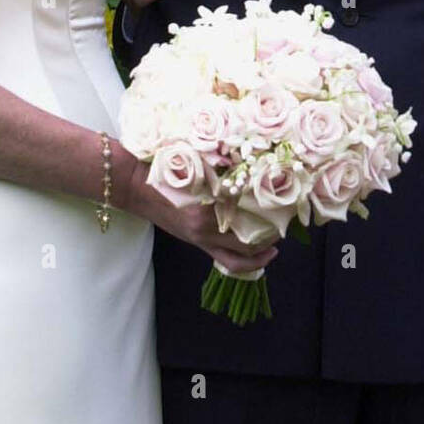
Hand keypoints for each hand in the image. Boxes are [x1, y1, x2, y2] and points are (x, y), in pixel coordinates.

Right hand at [124, 157, 278, 275]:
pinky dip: (247, 262)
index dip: (269, 208)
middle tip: (287, 222)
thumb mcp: (194, 163)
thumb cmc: (164, 170)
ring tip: (276, 242)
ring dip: (262, 251)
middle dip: (272, 232)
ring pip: (241, 255)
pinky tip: (260, 256)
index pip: (247, 209)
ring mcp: (201, 239)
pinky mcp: (198, 245)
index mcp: (207, 203)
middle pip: (250, 236)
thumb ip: (220, 166)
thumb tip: (247, 161)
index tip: (286, 201)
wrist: (136, 187)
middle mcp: (206, 226)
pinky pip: (227, 262)